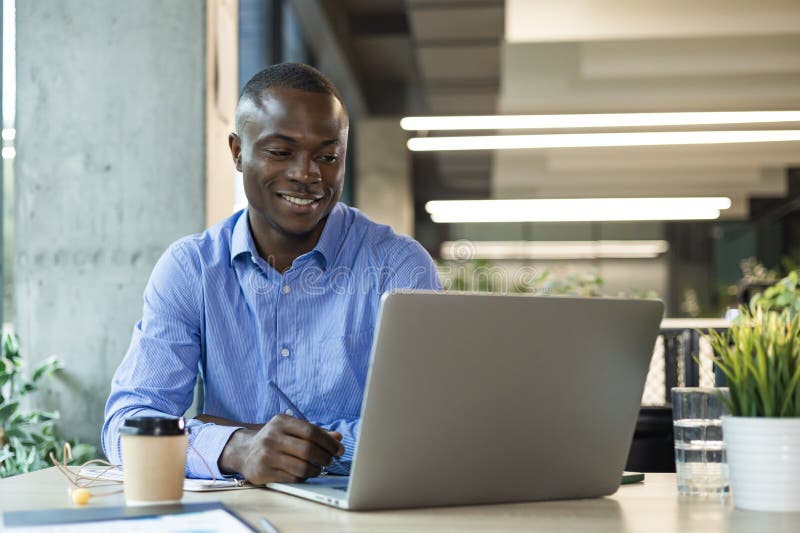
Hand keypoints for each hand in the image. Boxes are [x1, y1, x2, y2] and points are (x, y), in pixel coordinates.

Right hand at [218, 414, 343, 483]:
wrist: (244, 451)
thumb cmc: (275, 439)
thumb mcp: (292, 430)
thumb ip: (315, 432)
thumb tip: (338, 438)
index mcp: (281, 422)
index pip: (311, 431)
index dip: (328, 442)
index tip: (339, 449)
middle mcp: (272, 437)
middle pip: (308, 450)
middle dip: (325, 457)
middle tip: (331, 460)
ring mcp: (266, 455)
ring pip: (301, 467)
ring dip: (316, 470)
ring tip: (319, 468)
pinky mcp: (263, 472)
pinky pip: (292, 478)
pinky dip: (304, 478)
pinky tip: (305, 474)